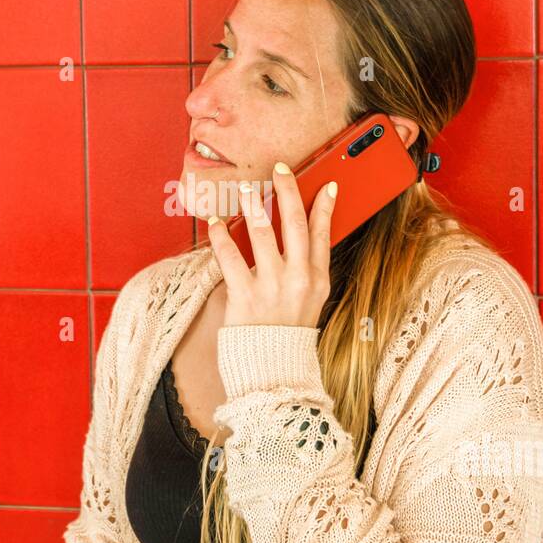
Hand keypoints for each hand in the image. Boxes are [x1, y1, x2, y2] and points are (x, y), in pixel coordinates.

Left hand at [206, 161, 337, 327]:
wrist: (273, 373)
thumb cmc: (287, 336)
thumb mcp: (310, 303)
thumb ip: (307, 272)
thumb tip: (303, 240)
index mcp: (317, 280)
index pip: (324, 234)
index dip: (325, 206)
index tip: (327, 185)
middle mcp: (298, 279)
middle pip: (295, 224)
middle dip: (288, 191)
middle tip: (280, 169)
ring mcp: (272, 286)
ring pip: (262, 232)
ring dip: (253, 204)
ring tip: (245, 188)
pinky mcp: (245, 296)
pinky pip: (230, 256)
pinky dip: (221, 236)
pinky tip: (215, 223)